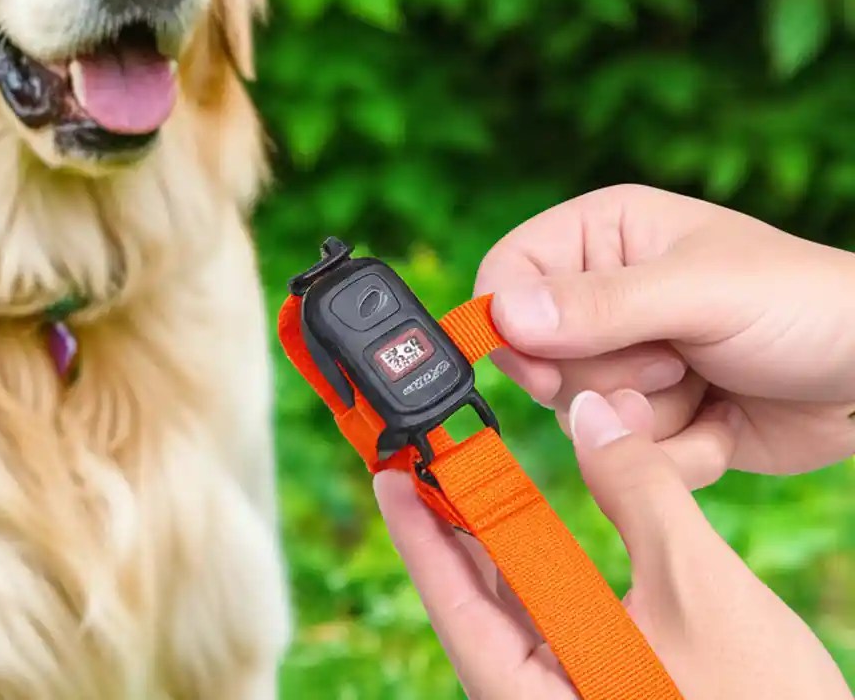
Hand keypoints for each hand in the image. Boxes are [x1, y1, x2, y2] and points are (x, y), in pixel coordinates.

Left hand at [374, 390, 850, 699]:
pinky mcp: (599, 687)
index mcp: (527, 690)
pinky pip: (550, 623)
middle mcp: (533, 695)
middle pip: (472, 599)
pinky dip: (541, 571)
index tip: (391, 471)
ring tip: (473, 477)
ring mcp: (567, 693)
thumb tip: (591, 416)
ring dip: (495, 544)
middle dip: (451, 523)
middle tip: (430, 454)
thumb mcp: (697, 587)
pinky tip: (539, 533)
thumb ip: (640, 494)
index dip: (416, 528)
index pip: (449, 595)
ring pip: (511, 610)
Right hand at [475, 184, 854, 484]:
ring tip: (705, 384)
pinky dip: (672, 452)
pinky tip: (720, 422)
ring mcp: (627, 360)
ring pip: (577, 413)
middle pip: (537, 359)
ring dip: (647, 417)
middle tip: (674, 361)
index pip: (508, 274)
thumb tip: (501, 315)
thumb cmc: (804, 305)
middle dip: (608, 377)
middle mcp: (603, 297)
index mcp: (604, 237)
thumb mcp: (699, 293)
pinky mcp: (652, 418)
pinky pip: (620, 453)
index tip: (543, 367)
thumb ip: (599, 305)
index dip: (511, 326)